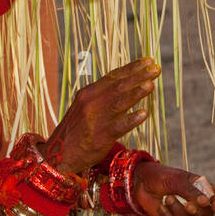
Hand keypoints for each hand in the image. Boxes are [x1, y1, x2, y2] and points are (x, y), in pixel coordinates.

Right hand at [44, 58, 159, 173]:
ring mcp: (95, 120)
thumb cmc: (77, 129)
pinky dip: (131, 119)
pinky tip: (143, 114)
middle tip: (155, 68)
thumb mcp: (85, 106)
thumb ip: (103, 95)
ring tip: (151, 85)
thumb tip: (127, 82)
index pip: (113, 76)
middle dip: (139, 76)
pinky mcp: (100, 137)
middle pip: (118, 86)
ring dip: (137, 93)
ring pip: (119, 103)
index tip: (149, 61)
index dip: (132, 68)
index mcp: (88, 93)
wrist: (59, 154)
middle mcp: (91, 103)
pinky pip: (118, 126)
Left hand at [132, 163, 214, 215]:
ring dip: (177, 211)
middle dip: (197, 212)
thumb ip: (192, 191)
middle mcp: (195, 202)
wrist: (140, 183)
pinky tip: (160, 206)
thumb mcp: (177, 180)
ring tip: (167, 198)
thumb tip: (206, 202)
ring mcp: (183, 213)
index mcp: (200, 188)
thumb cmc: (161, 176)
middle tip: (187, 205)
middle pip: (206, 215)